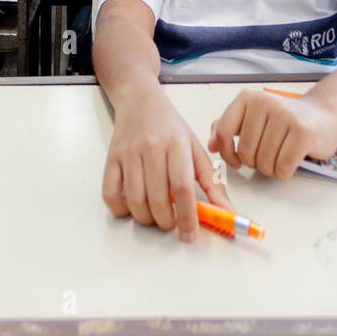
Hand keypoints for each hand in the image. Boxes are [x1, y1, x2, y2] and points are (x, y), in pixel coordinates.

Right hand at [103, 96, 231, 240]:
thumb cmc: (170, 126)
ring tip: (156, 216)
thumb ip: (212, 181)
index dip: (187, 216)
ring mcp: (128, 153)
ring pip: (135, 200)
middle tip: (172, 223)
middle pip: (157, 198)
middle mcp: (151, 148)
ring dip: (146, 218)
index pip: (183, 187)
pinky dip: (121, 209)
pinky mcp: (111, 158)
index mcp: (177, 144)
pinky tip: (133, 207)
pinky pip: (110, 194)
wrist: (140, 100)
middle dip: (166, 222)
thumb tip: (226, 210)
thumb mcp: (196, 148)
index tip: (190, 235)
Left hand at [209, 89, 336, 179]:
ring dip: (270, 169)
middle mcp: (266, 102)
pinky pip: (283, 167)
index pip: (223, 131)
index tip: (235, 160)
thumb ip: (227, 127)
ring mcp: (286, 116)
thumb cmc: (283, 120)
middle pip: (246, 152)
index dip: (227, 152)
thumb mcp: (252, 117)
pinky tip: (290, 162)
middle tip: (266, 157)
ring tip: (279, 157)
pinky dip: (284, 172)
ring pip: (264, 162)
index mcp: (248, 98)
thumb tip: (211, 145)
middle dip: (254, 163)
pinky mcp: (304, 133)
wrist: (322, 115)